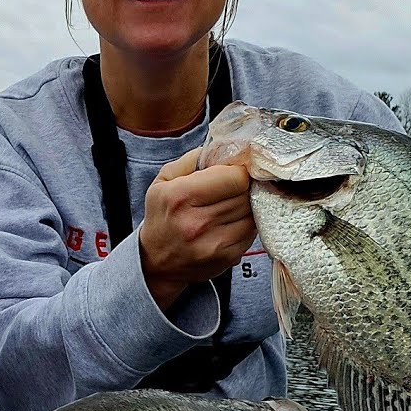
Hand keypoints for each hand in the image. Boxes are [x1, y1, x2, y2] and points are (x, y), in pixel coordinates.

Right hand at [139, 147, 256, 309]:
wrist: (157, 262)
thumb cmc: (162, 217)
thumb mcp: (164, 180)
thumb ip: (194, 159)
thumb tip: (225, 148)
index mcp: (180, 197)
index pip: (235, 176)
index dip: (237, 170)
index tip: (231, 172)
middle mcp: (198, 222)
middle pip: (246, 193)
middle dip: (242, 187)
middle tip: (230, 188)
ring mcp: (215, 243)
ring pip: (253, 211)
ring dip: (246, 205)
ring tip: (228, 205)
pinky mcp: (229, 257)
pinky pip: (253, 230)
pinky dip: (245, 223)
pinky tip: (229, 222)